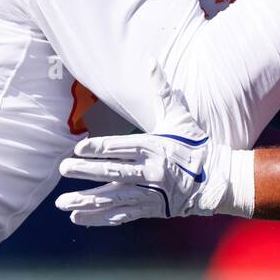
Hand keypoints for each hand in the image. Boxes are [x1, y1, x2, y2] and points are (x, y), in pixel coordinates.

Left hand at [55, 72, 252, 224]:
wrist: (217, 179)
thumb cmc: (194, 144)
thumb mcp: (178, 116)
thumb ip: (161, 91)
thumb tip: (150, 61)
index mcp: (154, 147)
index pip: (120, 147)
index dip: (98, 148)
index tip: (77, 148)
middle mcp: (150, 171)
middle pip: (113, 172)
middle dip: (86, 171)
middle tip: (63, 168)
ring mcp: (150, 193)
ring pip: (113, 198)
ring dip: (86, 200)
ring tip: (62, 202)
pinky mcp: (151, 209)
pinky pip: (121, 215)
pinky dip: (99, 218)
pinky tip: (79, 217)